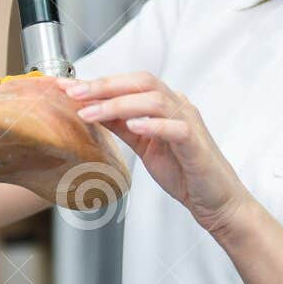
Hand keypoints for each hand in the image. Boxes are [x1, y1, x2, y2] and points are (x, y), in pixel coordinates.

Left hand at [65, 73, 253, 233]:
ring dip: (119, 104)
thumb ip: (122, 125)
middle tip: (74, 94)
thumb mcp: (145, 146)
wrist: (215, 201)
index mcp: (166, 104)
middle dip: (105, 86)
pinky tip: (133, 126)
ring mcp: (190, 123)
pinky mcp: (197, 145)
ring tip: (91, 113)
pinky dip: (154, 124)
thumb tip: (91, 110)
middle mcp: (179, 106)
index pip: (131, 83)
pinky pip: (176, 128)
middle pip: (142, 82)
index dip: (99, 82)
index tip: (67, 87)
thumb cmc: (184, 172)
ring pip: (155, 101)